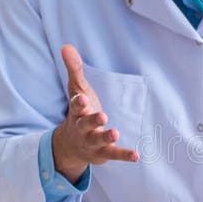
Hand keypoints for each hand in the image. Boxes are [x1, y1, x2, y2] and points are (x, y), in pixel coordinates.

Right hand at [51, 44, 138, 182]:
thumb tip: (66, 46)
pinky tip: (136, 155)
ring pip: (98, 141)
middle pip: (85, 124)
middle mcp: (82, 128)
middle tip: (102, 116)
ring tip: (115, 133)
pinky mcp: (103, 153)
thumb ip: (74, 70)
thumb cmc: (79, 112)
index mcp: (77, 112)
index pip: (76, 106)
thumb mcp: (77, 90)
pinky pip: (114, 154)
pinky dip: (125, 155)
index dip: (79, 102)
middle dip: (92, 120)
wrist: (71, 146)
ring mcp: (92, 142)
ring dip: (106, 137)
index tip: (82, 98)